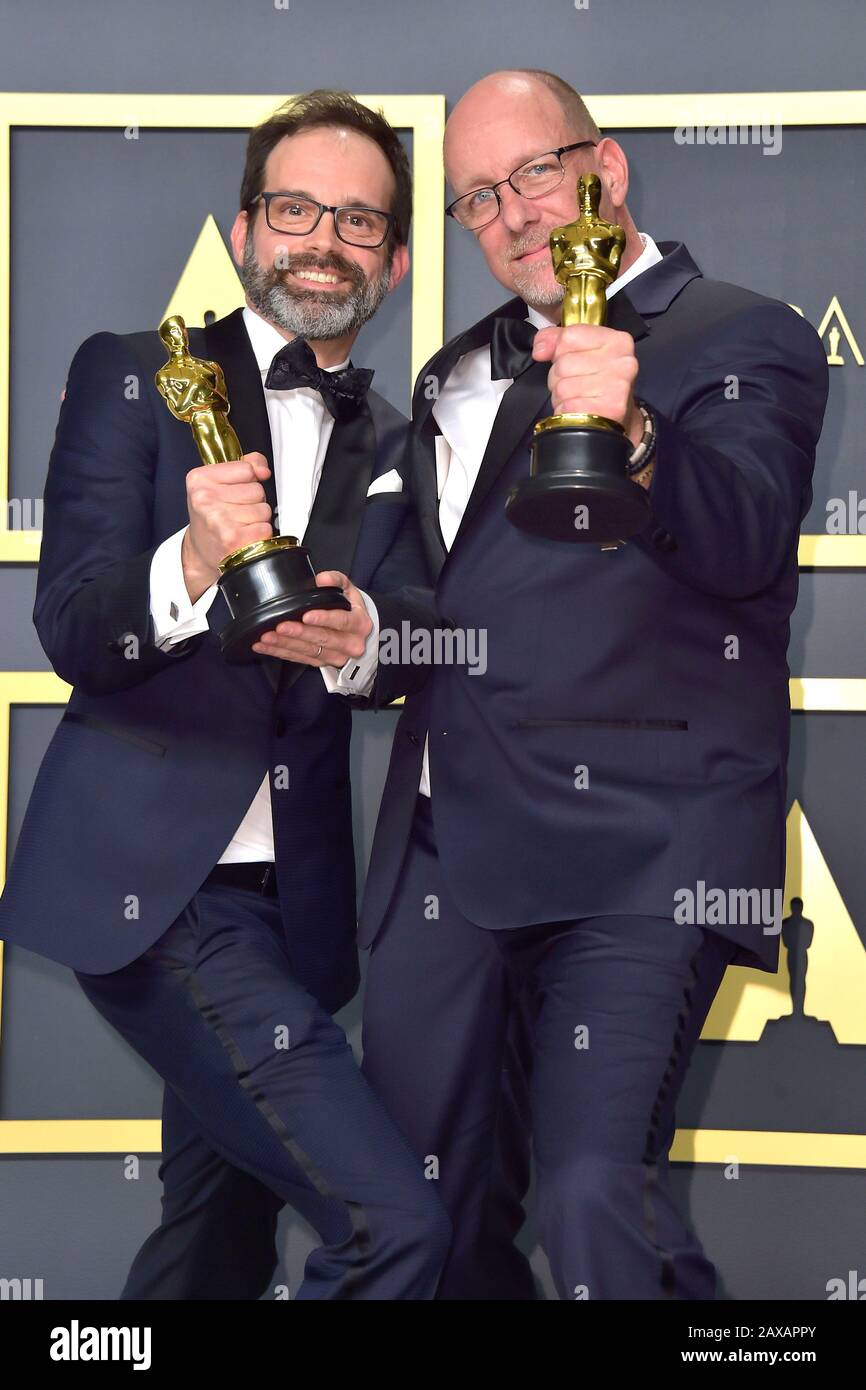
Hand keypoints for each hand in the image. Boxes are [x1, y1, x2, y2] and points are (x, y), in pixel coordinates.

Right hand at [182, 452, 272, 600]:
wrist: (201, 550)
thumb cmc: (211, 516)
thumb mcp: (218, 483)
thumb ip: (245, 465)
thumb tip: (263, 470)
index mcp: (199, 479)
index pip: (247, 469)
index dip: (247, 480)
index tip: (234, 491)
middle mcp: (205, 498)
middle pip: (257, 490)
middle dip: (253, 501)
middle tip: (235, 511)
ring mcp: (218, 519)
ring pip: (264, 509)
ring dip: (257, 518)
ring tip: (239, 524)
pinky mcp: (232, 539)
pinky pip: (265, 528)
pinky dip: (260, 534)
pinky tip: (244, 536)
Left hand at [252, 571, 372, 667]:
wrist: (358, 632)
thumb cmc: (351, 608)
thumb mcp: (349, 590)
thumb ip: (336, 580)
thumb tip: (321, 578)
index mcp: (359, 624)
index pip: (341, 621)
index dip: (323, 619)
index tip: (306, 616)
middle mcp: (351, 644)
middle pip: (322, 639)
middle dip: (299, 633)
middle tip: (280, 627)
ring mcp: (336, 657)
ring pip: (309, 651)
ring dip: (286, 644)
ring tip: (267, 637)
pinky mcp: (322, 664)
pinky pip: (299, 659)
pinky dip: (280, 653)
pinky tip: (264, 647)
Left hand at [532, 324, 642, 446]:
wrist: (613, 418)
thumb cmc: (597, 384)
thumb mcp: (582, 353)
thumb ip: (556, 340)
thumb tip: (540, 349)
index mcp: (616, 341)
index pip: (569, 336)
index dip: (559, 351)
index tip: (569, 360)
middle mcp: (622, 362)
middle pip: (563, 364)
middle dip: (559, 378)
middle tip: (575, 385)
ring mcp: (617, 386)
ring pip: (563, 388)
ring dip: (561, 397)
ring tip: (577, 398)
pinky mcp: (609, 409)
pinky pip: (568, 407)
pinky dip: (566, 411)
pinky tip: (579, 410)